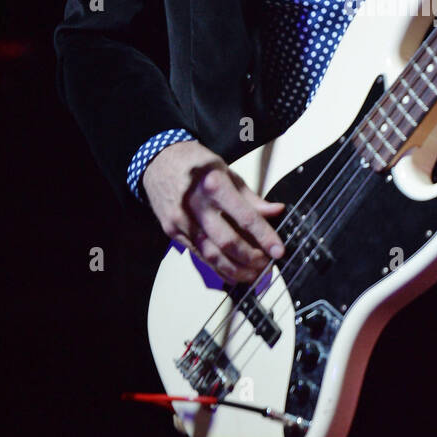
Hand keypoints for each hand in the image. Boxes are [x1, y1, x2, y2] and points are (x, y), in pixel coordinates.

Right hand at [142, 139, 285, 283]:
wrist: (157, 160)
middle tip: (267, 266)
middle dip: (251, 258)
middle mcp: (196, 205)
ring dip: (235, 270)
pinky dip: (217, 268)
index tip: (279, 251)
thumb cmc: (194, 162)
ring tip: (253, 275)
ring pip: (212, 254)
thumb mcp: (226, 171)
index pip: (245, 217)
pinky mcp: (172, 231)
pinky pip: (198, 255)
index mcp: (215, 185)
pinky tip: (232, 274)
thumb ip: (251, 196)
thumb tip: (276, 211)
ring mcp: (181, 221)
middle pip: (228, 242)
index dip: (265, 237)